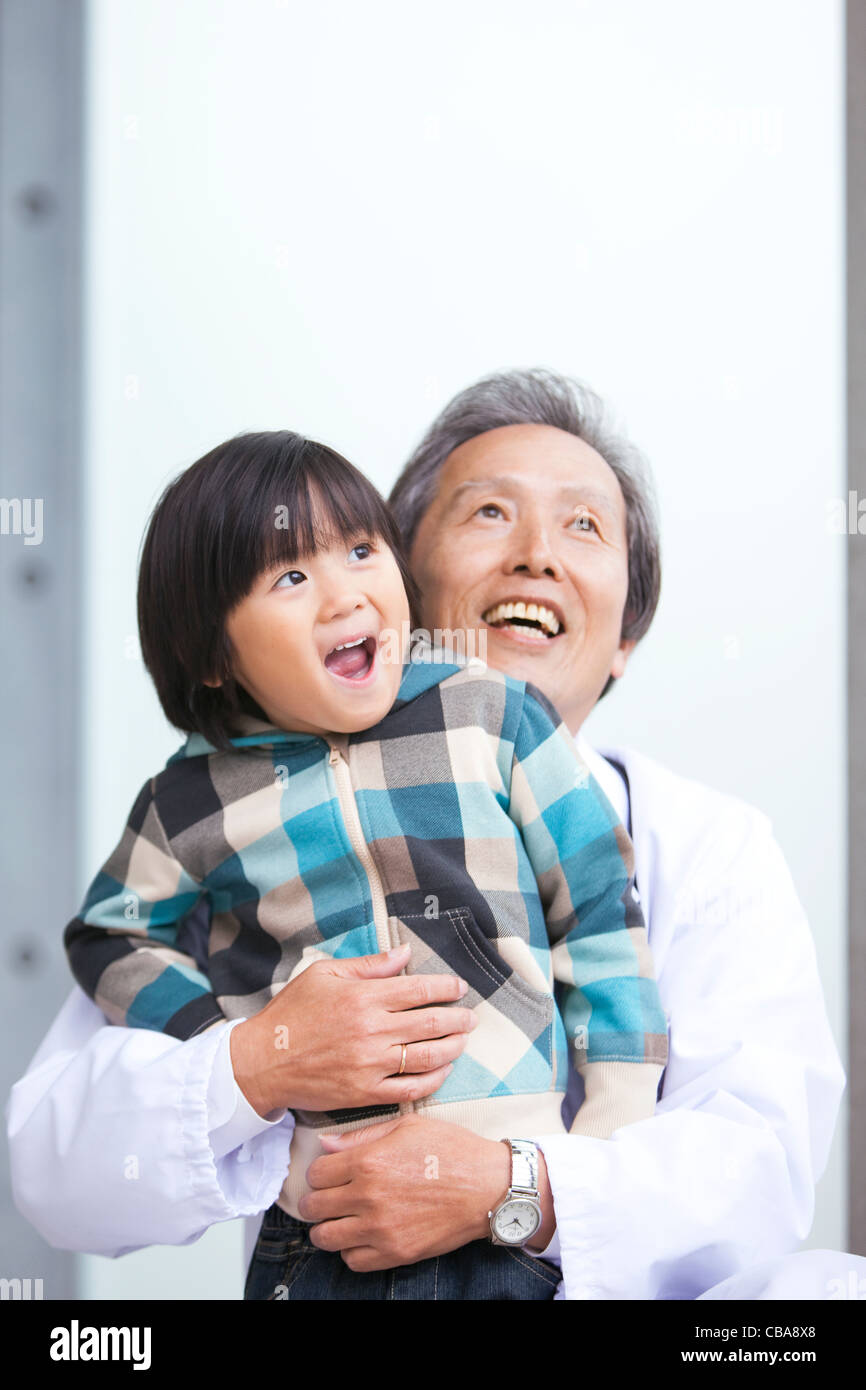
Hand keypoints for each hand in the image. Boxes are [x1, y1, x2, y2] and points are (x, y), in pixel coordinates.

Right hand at [229, 943, 476, 1116]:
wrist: (262, 1062)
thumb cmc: (290, 1013)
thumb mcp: (324, 974)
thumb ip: (369, 965)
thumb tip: (405, 953)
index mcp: (363, 997)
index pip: (419, 990)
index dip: (446, 988)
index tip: (460, 988)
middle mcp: (372, 1030)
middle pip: (432, 1023)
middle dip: (459, 1019)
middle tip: (471, 1016)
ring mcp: (370, 1065)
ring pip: (429, 1057)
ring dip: (454, 1047)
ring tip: (463, 1040)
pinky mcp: (366, 1093)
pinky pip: (412, 1089)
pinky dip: (434, 1080)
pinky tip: (443, 1070)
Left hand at [297, 1113, 556, 1270]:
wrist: (487, 1186)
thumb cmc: (451, 1150)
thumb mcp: (407, 1127)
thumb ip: (362, 1136)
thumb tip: (326, 1144)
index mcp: (368, 1161)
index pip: (315, 1173)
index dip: (319, 1173)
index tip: (329, 1174)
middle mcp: (368, 1197)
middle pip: (313, 1207)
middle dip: (317, 1201)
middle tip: (329, 1198)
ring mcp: (381, 1229)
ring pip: (325, 1238)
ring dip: (327, 1229)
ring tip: (340, 1220)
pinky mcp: (396, 1253)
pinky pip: (352, 1261)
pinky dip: (351, 1250)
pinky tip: (362, 1236)